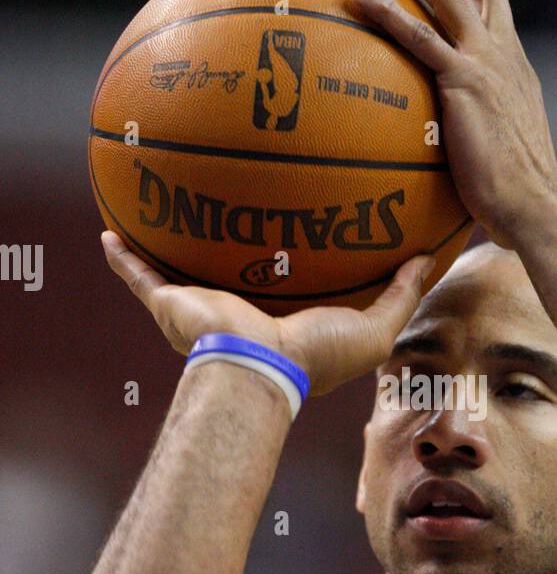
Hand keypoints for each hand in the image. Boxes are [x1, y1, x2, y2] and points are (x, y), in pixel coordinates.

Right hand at [101, 231, 432, 396]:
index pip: (287, 287)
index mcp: (282, 320)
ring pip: (179, 270)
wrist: (259, 368)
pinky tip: (109, 232)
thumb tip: (430, 257)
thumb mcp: (375, 328)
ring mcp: (201, 309)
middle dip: (227, 245)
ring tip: (163, 206)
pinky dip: (122, 258)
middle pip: (230, 272)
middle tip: (233, 205)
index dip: (292, 265)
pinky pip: (138, 277)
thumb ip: (403, 294)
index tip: (303, 231)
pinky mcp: (172, 305)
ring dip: (168, 244)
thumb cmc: (315, 356)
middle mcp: (238, 312)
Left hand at [349, 0, 556, 248]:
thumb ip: (483, 136)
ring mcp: (486, 63)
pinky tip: (356, 1)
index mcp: (517, 69)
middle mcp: (506, 56)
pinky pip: (417, 34)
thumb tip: (457, 156)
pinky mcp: (464, 80)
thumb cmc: (516, 196)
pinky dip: (385, 11)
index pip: (496, 13)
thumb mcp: (503, 152)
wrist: (532, 204)